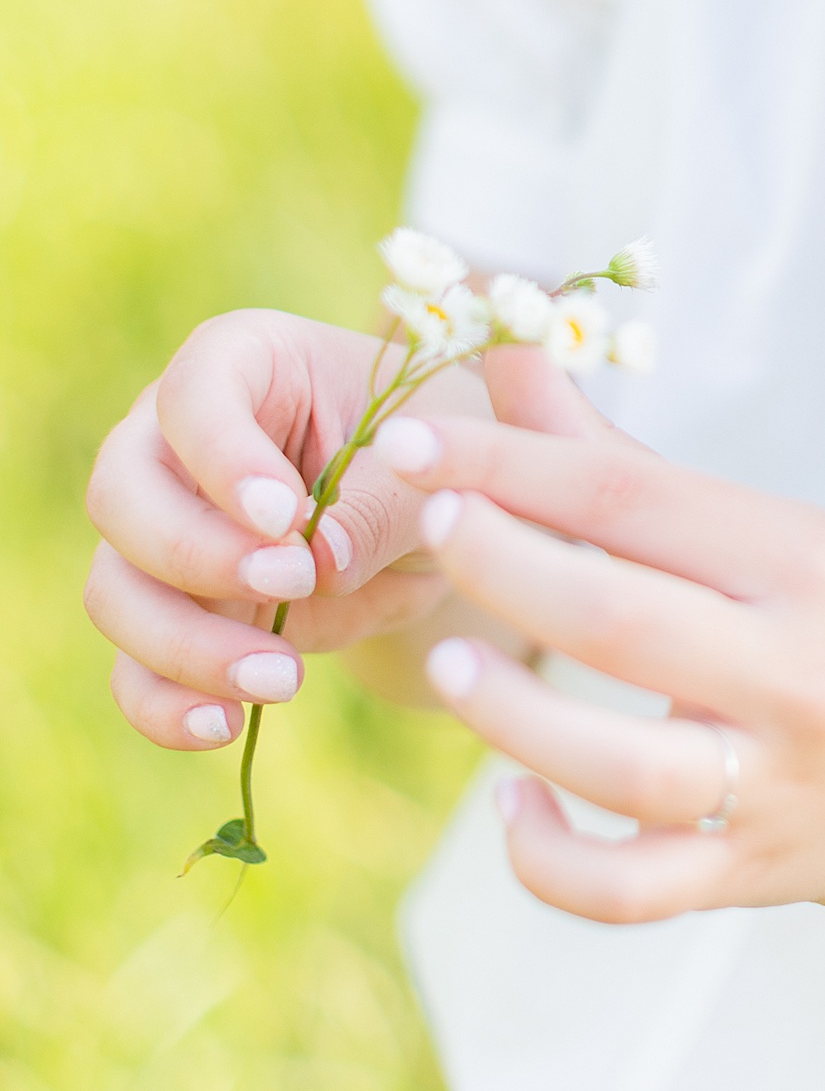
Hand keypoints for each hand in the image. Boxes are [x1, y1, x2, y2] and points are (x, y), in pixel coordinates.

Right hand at [84, 310, 460, 751]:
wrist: (443, 513)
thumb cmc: (438, 449)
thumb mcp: (440, 456)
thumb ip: (382, 501)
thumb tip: (318, 565)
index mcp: (244, 363)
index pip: (193, 392)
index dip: (222, 458)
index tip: (285, 515)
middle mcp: (175, 441)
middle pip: (121, 494)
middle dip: (194, 552)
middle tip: (291, 583)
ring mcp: (162, 532)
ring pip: (114, 589)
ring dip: (185, 643)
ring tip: (283, 676)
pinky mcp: (172, 614)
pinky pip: (133, 668)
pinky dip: (165, 705)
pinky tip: (222, 727)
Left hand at [382, 391, 824, 937]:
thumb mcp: (755, 535)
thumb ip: (615, 461)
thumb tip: (506, 354)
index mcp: (802, 562)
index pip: (633, 498)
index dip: (511, 463)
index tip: (414, 440)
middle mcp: (797, 671)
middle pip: (620, 618)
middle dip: (503, 565)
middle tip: (424, 521)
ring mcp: (771, 786)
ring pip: (621, 768)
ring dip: (513, 716)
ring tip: (444, 665)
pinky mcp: (741, 878)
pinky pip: (627, 890)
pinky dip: (551, 859)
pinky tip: (509, 804)